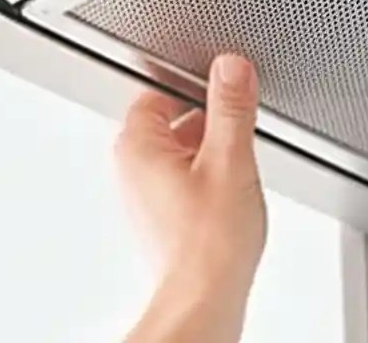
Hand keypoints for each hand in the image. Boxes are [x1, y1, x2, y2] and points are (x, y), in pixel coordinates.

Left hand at [117, 55, 265, 342]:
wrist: (205, 298)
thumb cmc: (209, 242)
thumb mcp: (230, 158)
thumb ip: (231, 107)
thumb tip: (230, 68)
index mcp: (137, 146)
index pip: (158, 92)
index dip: (194, 88)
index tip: (223, 93)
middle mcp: (132, 170)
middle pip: (171, 122)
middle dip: (207, 124)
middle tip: (235, 138)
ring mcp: (144, 196)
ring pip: (180, 154)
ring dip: (209, 155)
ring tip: (234, 173)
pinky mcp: (160, 218)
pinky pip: (183, 182)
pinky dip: (207, 183)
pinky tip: (228, 198)